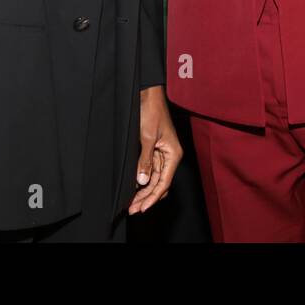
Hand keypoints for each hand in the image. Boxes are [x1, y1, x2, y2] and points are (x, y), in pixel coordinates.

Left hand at [129, 85, 181, 213]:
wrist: (148, 95)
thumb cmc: (151, 112)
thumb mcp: (146, 137)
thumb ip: (145, 161)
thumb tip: (142, 181)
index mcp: (173, 154)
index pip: (164, 183)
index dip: (153, 197)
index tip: (142, 208)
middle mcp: (170, 156)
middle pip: (160, 184)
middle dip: (147, 198)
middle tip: (132, 209)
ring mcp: (162, 154)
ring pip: (155, 179)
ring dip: (144, 191)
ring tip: (131, 203)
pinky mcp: (154, 150)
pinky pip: (150, 170)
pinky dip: (143, 180)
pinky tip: (133, 188)